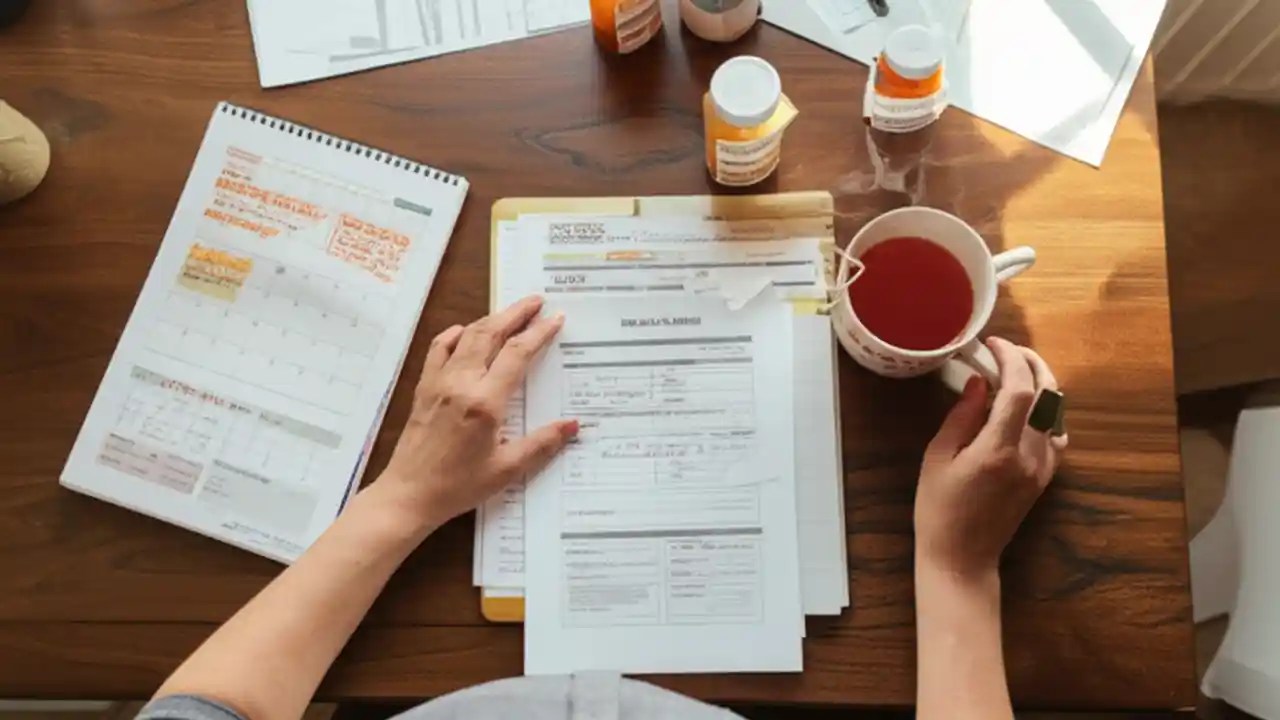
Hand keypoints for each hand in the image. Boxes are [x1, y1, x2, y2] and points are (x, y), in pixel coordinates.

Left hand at [372, 296, 578, 533]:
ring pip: (466, 336)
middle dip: (516, 313)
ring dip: (490, 319)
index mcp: (485, 402)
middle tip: (536, 301)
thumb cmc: (458, 486)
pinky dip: (455, 334)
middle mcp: (460, 383)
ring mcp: (438, 382)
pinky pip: (439, 349)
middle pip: (490, 333)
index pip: (517, 354)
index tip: (555, 319)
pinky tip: (466, 331)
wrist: (409, 494)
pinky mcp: (424, 387)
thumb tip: (573, 426)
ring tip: (510, 312)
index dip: (538, 333)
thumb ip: (542, 443)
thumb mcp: (507, 469)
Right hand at [915, 338, 1067, 579]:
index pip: (1019, 390)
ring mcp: (1042, 468)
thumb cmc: (938, 509)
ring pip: (1057, 412)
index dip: (1010, 359)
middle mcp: (1029, 456)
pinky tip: (1027, 407)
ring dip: (1041, 385)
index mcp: (998, 450)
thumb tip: (978, 382)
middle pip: (1048, 395)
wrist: (962, 558)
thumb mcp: (937, 457)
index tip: (992, 344)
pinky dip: (1046, 412)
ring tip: (1017, 371)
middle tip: (1008, 350)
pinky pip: (1056, 435)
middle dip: (1031, 363)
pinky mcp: (1044, 478)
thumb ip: (961, 417)